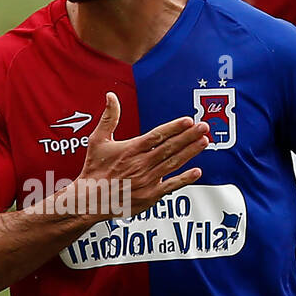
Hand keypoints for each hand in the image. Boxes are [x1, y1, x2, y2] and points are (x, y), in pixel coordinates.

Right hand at [72, 92, 209, 220]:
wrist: (90, 199)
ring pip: (173, 163)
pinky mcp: (150, 195)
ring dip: (190, 152)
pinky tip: (197, 171)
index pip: (157, 135)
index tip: (188, 120)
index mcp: (130, 149)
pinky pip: (171, 186)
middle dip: (188, 136)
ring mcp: (147, 180)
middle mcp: (141, 164)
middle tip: (204, 127)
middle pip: (169, 148)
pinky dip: (184, 179)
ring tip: (204, 141)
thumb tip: (110, 96)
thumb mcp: (98, 140)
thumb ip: (109, 117)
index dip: (174, 127)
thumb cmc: (94, 169)